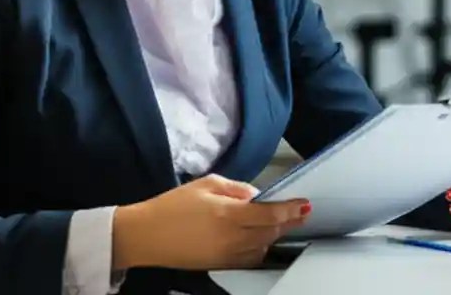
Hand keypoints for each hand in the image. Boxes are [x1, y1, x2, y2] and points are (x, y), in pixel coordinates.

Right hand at [111, 173, 310, 270]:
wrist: (145, 236)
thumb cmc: (172, 206)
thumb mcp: (206, 184)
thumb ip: (236, 189)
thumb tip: (256, 195)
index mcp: (229, 215)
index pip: (270, 215)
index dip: (290, 210)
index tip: (304, 205)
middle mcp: (232, 238)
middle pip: (271, 232)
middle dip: (289, 222)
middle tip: (301, 213)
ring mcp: (227, 255)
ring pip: (263, 247)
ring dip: (275, 235)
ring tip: (282, 224)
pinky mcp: (220, 265)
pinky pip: (250, 259)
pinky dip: (260, 248)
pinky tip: (261, 239)